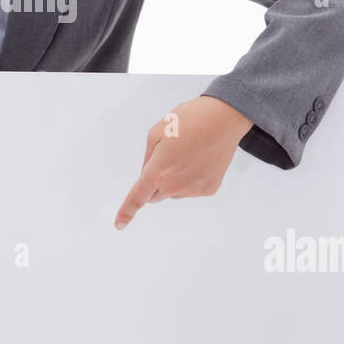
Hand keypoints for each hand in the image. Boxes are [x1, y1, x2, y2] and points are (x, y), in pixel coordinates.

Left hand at [114, 96, 252, 229]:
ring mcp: (193, 189)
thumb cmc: (189, 120)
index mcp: (158, 171)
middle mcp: (175, 186)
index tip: (119, 224)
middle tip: (167, 158)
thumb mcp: (157, 132)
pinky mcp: (209, 189)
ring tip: (187, 154)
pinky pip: (191, 189)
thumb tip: (146, 175)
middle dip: (154, 183)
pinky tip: (200, 159)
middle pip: (155, 195)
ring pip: (174, 192)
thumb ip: (147, 158)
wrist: (223, 119)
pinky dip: (191, 179)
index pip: (137, 197)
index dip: (126, 212)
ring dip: (174, 180)